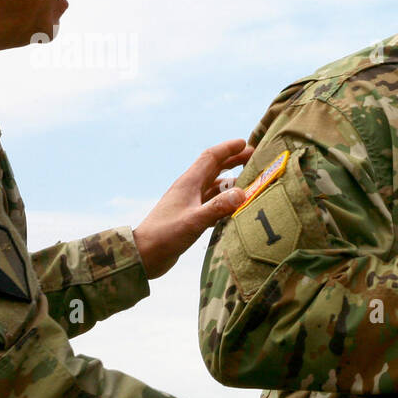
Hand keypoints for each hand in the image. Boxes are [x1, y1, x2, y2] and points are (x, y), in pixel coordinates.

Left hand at [132, 139, 253, 278]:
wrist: (144, 254)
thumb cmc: (165, 235)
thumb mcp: (194, 220)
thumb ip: (218, 207)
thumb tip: (243, 193)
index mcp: (189, 183)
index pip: (211, 157)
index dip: (228, 149)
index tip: (245, 143)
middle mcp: (190, 189)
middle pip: (214, 168)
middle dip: (234, 161)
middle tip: (253, 158)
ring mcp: (190, 202)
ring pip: (214, 185)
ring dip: (231, 181)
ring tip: (250, 182)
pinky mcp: (190, 216)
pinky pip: (212, 202)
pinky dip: (226, 200)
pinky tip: (235, 206)